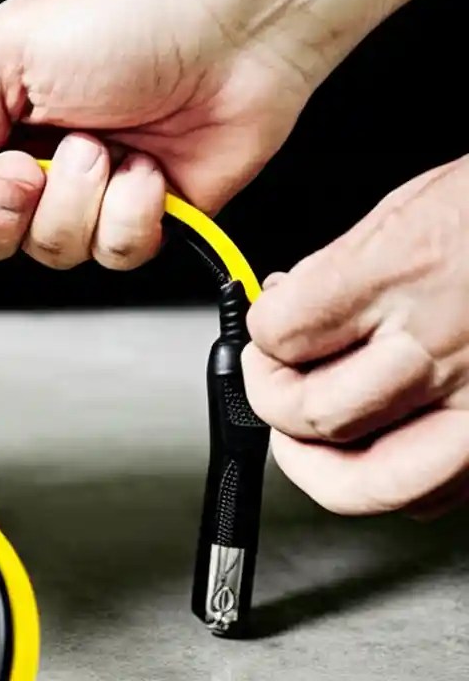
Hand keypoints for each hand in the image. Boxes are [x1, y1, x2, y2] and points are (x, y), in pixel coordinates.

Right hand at [0, 0, 456, 269]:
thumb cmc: (137, 11)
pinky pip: (110, 254)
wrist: (243, 24)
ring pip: (47, 251)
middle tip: (27, 164)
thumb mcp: (8, 52)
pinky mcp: (139, 217)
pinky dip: (130, 212)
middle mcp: (32, 160)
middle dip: (3, 207)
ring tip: (105, 145)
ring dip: (78, 199)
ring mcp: (85, 193)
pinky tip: (144, 166)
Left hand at [243, 154, 468, 516]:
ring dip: (318, 457)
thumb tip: (285, 304)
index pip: (281, 330)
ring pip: (362, 479)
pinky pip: (428, 496)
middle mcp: (443, 343)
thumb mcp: (417, 205)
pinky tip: (382, 444)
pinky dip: (390, 482)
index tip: (266, 329)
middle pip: (310, 413)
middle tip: (273, 381)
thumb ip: (345, 269)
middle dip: (272, 399)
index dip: (260, 333)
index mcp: (408, 269)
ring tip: (308, 431)